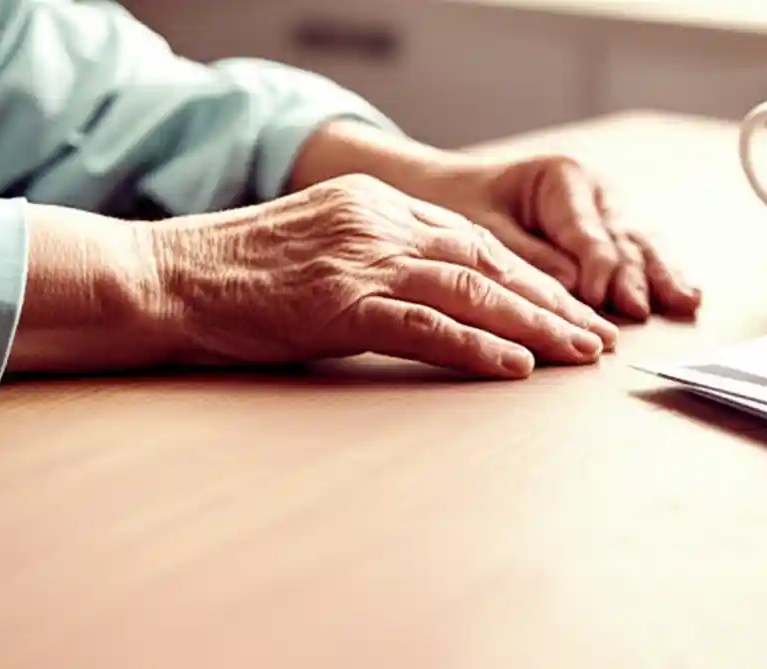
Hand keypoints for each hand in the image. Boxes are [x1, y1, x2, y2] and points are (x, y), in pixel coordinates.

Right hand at [148, 174, 618, 377]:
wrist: (169, 276)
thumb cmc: (239, 271)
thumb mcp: (319, 241)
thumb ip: (377, 251)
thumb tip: (434, 288)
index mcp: (377, 204)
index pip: (474, 239)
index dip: (529, 277)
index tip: (569, 306)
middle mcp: (379, 224)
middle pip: (488, 262)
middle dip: (551, 302)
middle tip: (597, 336)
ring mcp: (362, 261)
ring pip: (472, 291)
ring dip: (534, 326)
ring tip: (579, 354)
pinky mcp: (342, 304)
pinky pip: (426, 326)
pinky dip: (478, 347)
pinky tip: (516, 366)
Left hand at [423, 155, 701, 320]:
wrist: (456, 192)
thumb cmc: (465, 204)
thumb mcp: (485, 227)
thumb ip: (530, 255)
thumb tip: (575, 285)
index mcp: (565, 177)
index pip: (588, 232)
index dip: (596, 268)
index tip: (599, 298)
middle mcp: (597, 191)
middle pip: (624, 238)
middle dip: (637, 276)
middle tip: (641, 308)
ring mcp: (612, 211)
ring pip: (642, 246)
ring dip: (663, 277)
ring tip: (687, 301)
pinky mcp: (614, 233)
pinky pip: (643, 255)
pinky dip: (662, 276)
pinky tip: (686, 296)